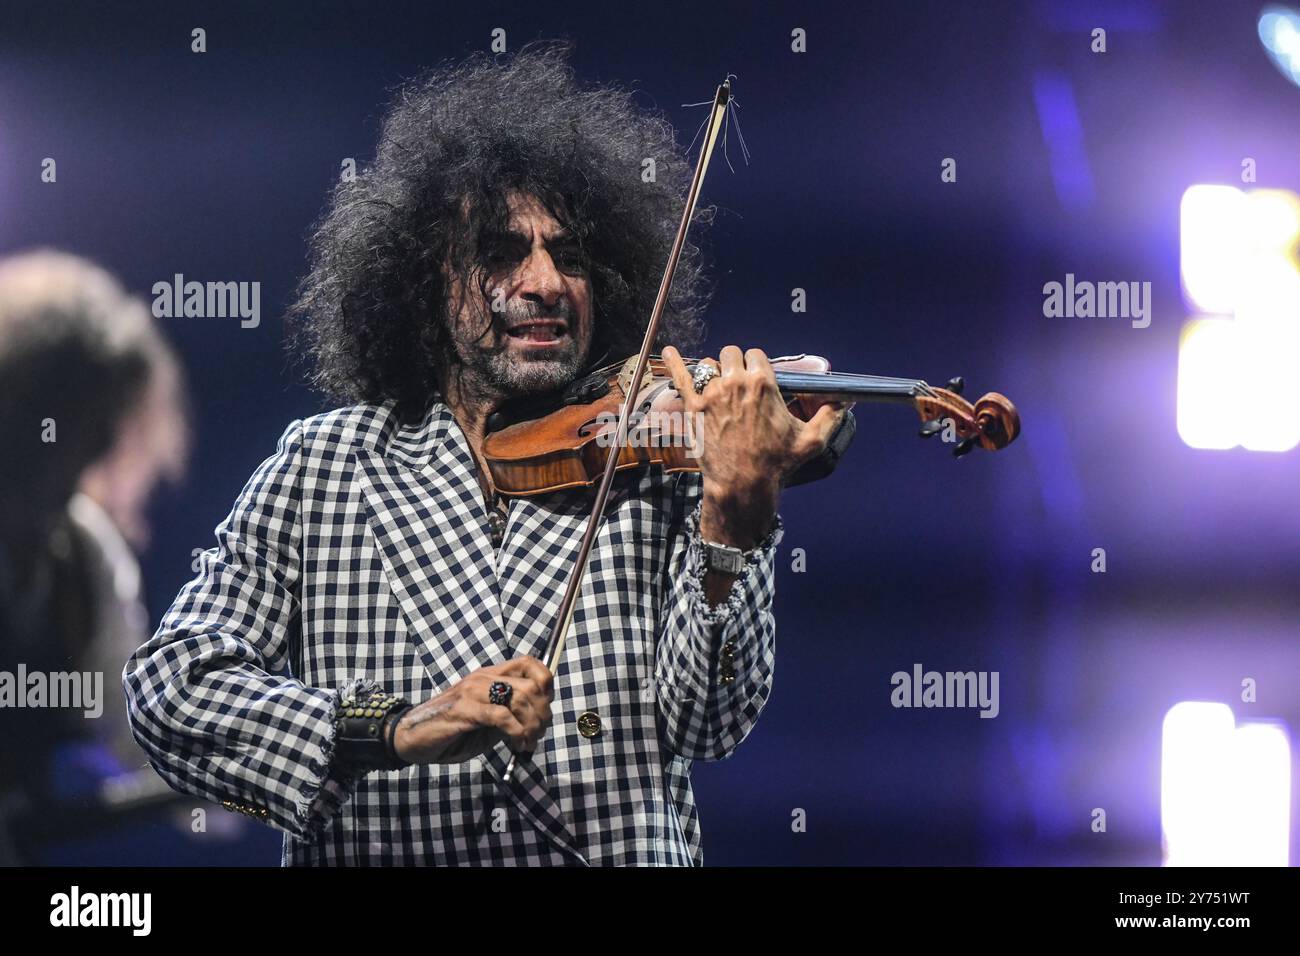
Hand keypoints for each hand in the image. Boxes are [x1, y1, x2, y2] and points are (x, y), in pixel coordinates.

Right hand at [392, 656, 553, 763]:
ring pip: (520, 698)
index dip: (546, 683)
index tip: (546, 708)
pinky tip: (517, 745)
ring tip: (527, 743)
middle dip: (543, 713)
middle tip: (539, 734)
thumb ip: (511, 715)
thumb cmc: (451, 731)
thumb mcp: (489, 722)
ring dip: (532, 726)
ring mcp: (472, 692)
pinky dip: (517, 732)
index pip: (529, 663)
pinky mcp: (463, 710)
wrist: (411, 738)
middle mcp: (483, 678)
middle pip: (531, 684)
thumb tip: (540, 719)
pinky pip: (502, 716)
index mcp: (490, 675)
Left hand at [661, 345, 845, 549]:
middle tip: (739, 386)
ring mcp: (711, 394)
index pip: (757, 355)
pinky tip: (669, 351)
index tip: (757, 381)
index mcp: (764, 383)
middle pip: (733, 354)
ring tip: (718, 391)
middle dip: (737, 366)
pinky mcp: (693, 407)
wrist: (743, 485)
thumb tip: (846, 401)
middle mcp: (736, 383)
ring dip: (715, 373)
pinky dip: (675, 361)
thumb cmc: (776, 463)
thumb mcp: (811, 440)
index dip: (757, 367)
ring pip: (710, 365)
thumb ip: (830, 416)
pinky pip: (681, 376)